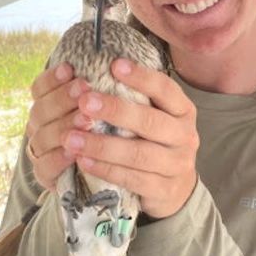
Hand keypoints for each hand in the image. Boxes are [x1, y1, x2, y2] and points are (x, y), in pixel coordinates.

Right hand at [23, 62, 91, 190]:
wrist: (98, 177)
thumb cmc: (103, 134)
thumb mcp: (101, 110)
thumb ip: (97, 93)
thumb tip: (114, 63)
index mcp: (47, 107)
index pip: (39, 88)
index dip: (52, 78)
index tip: (70, 68)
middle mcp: (39, 127)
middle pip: (40, 110)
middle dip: (62, 98)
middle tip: (84, 89)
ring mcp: (40, 152)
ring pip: (41, 136)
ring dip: (63, 125)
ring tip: (86, 120)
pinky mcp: (45, 176)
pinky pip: (44, 167)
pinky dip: (58, 158)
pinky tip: (74, 152)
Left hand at [62, 58, 198, 218]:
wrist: (176, 188)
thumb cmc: (156, 141)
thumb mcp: (155, 116)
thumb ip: (136, 99)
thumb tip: (97, 70)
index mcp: (183, 110)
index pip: (165, 89)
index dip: (141, 77)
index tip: (114, 65)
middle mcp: (185, 135)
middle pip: (150, 121)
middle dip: (115, 110)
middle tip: (84, 102)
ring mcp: (177, 164)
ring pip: (138, 154)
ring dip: (101, 145)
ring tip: (71, 138)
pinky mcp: (164, 189)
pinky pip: (132, 179)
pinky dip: (105, 169)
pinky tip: (83, 161)